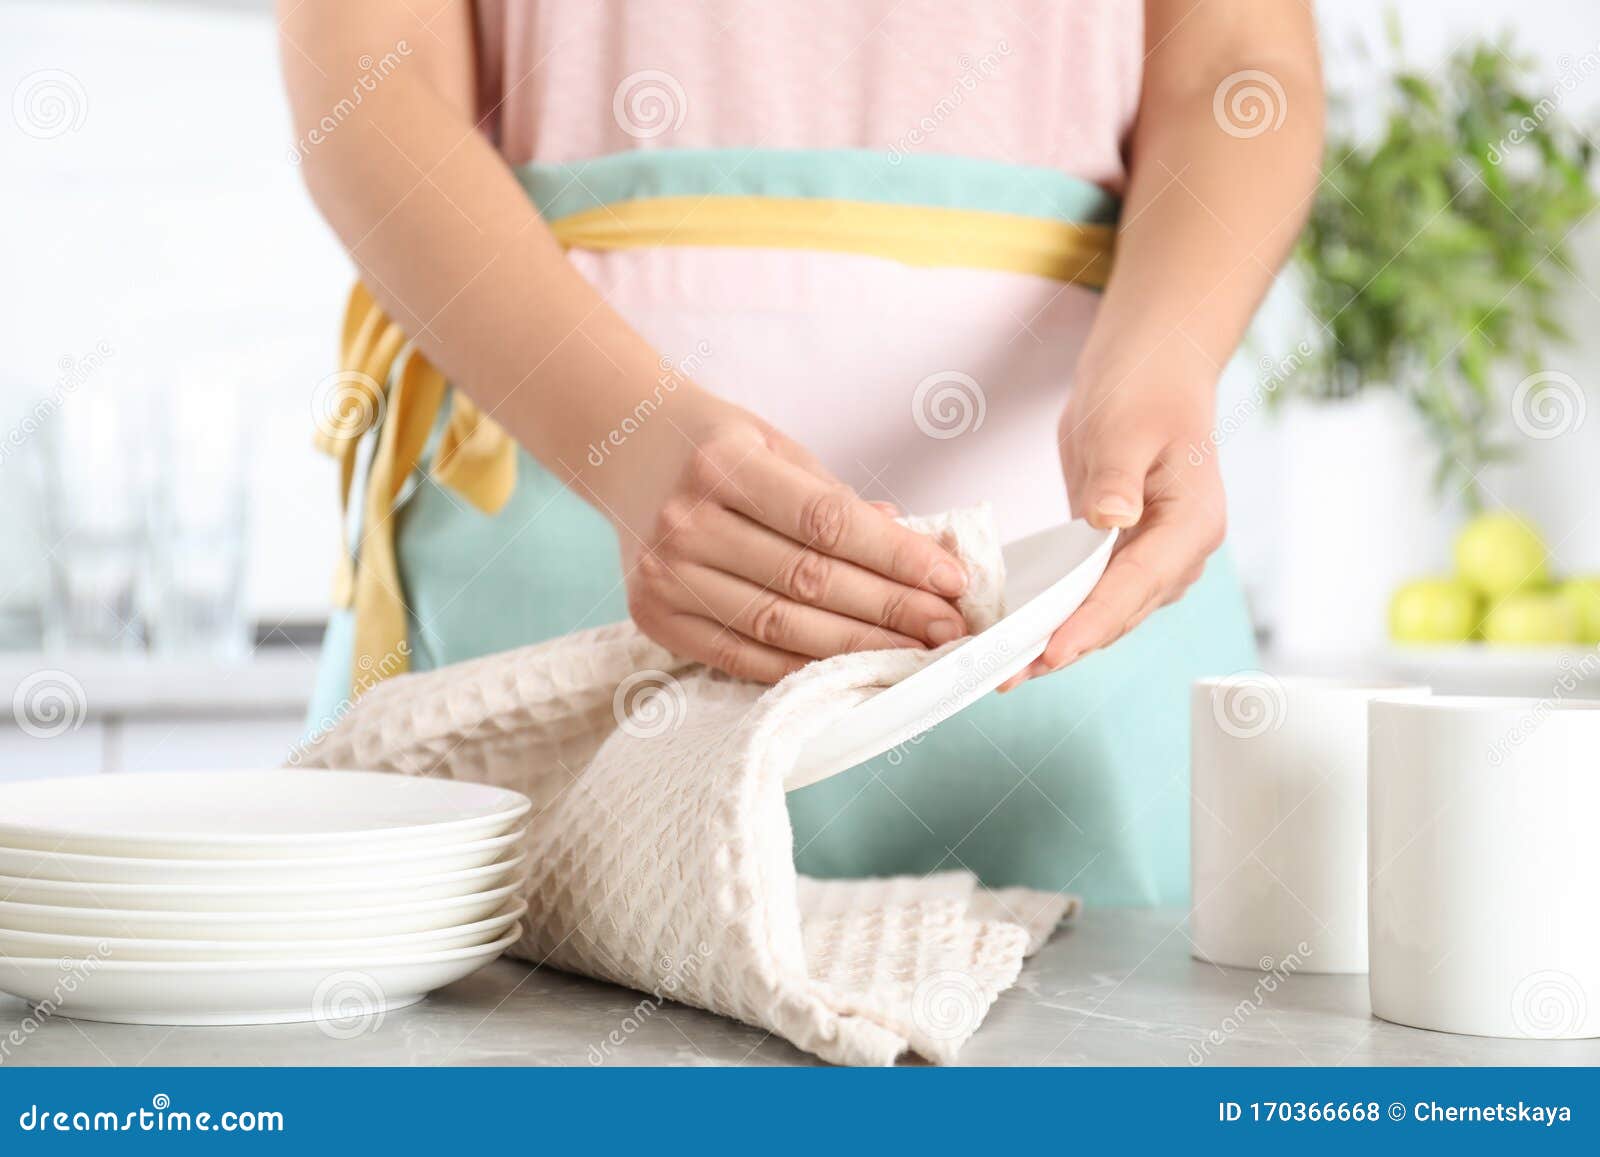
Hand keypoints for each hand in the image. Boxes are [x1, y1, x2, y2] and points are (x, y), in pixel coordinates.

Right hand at [608, 400, 970, 682]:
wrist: (622, 447)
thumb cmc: (713, 446)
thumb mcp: (774, 445)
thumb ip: (835, 499)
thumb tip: (910, 546)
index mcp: (722, 465)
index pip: (826, 522)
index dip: (895, 557)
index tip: (949, 579)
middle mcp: (685, 522)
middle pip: (808, 581)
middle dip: (891, 610)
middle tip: (949, 629)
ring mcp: (664, 576)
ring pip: (780, 628)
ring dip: (858, 647)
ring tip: (914, 653)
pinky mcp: (653, 618)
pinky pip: (741, 657)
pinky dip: (802, 668)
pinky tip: (851, 668)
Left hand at [1000, 376, 1225, 690]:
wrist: (1149, 370)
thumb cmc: (1145, 389)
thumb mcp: (1125, 428)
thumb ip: (1117, 478)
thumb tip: (1110, 521)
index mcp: (1190, 525)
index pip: (1135, 586)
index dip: (1091, 623)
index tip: (1051, 653)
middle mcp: (1177, 553)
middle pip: (1117, 615)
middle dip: (1064, 648)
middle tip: (1005, 676)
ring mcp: (1150, 558)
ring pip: (1102, 616)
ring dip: (1055, 643)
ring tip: (1002, 670)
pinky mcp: (1120, 555)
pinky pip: (1088, 597)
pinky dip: (1055, 617)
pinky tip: (1016, 637)